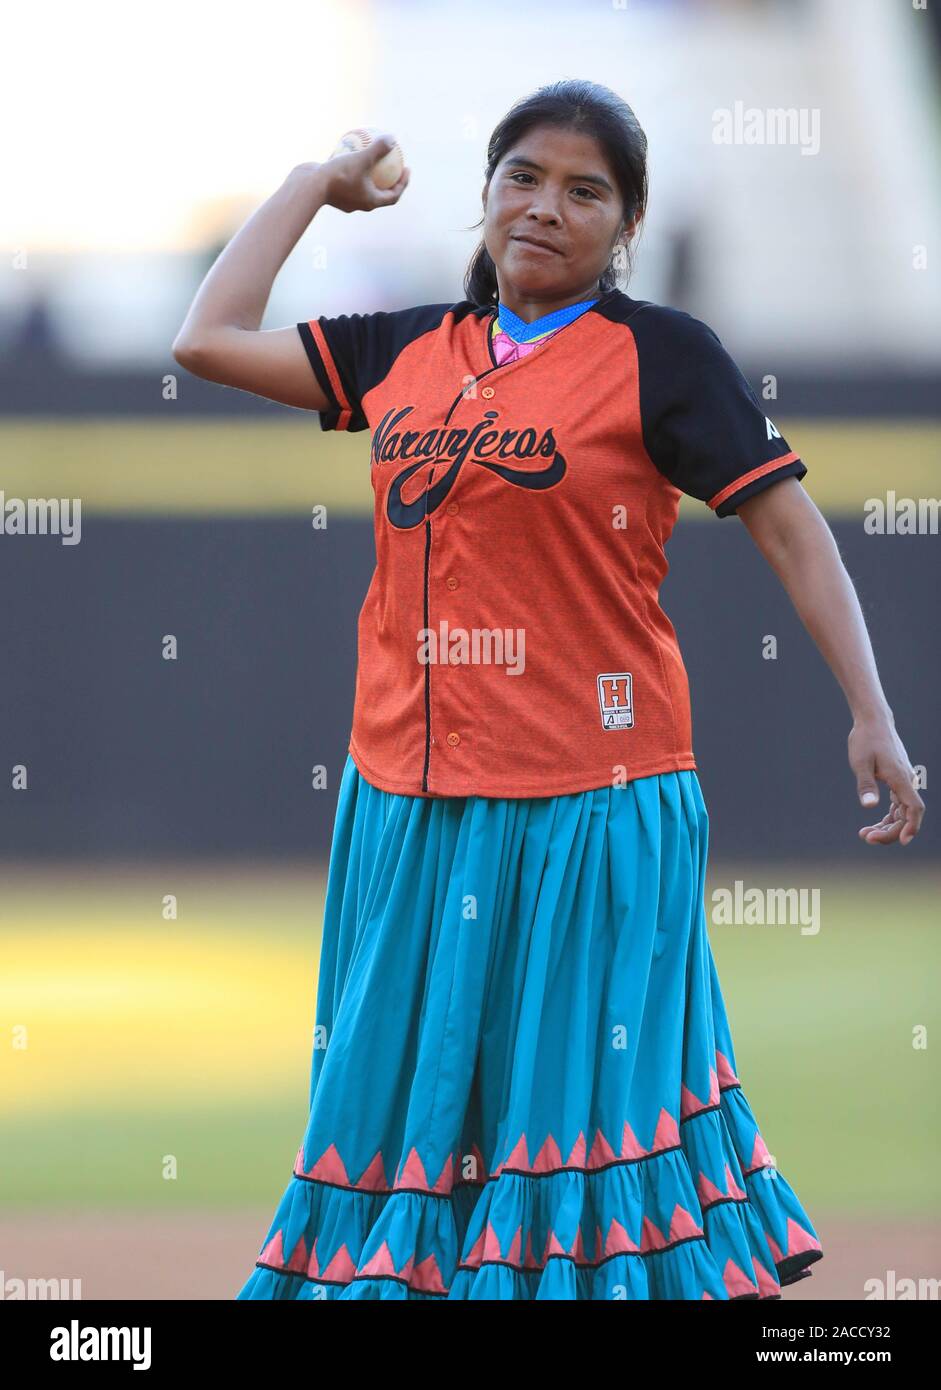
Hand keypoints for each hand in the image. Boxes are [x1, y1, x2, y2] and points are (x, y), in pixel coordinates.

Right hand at [321, 134, 409, 213]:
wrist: (309, 186)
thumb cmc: (338, 175)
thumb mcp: (361, 159)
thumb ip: (378, 150)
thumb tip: (392, 139)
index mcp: (370, 202)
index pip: (393, 195)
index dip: (402, 183)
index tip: (406, 168)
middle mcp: (359, 204)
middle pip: (379, 192)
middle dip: (388, 179)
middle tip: (393, 164)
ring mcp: (345, 200)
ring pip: (360, 185)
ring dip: (367, 173)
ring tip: (370, 156)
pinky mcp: (333, 193)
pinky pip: (345, 179)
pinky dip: (350, 168)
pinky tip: (349, 150)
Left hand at [849, 711, 924, 845]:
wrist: (872, 721)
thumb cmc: (865, 740)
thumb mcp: (860, 763)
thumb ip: (866, 785)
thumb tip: (870, 806)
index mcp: (901, 778)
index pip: (914, 808)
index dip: (911, 826)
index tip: (903, 841)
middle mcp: (906, 781)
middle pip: (907, 815)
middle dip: (891, 831)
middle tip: (866, 837)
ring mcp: (903, 781)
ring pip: (902, 812)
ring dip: (888, 826)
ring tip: (865, 834)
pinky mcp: (897, 780)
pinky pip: (898, 805)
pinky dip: (888, 817)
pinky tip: (873, 824)